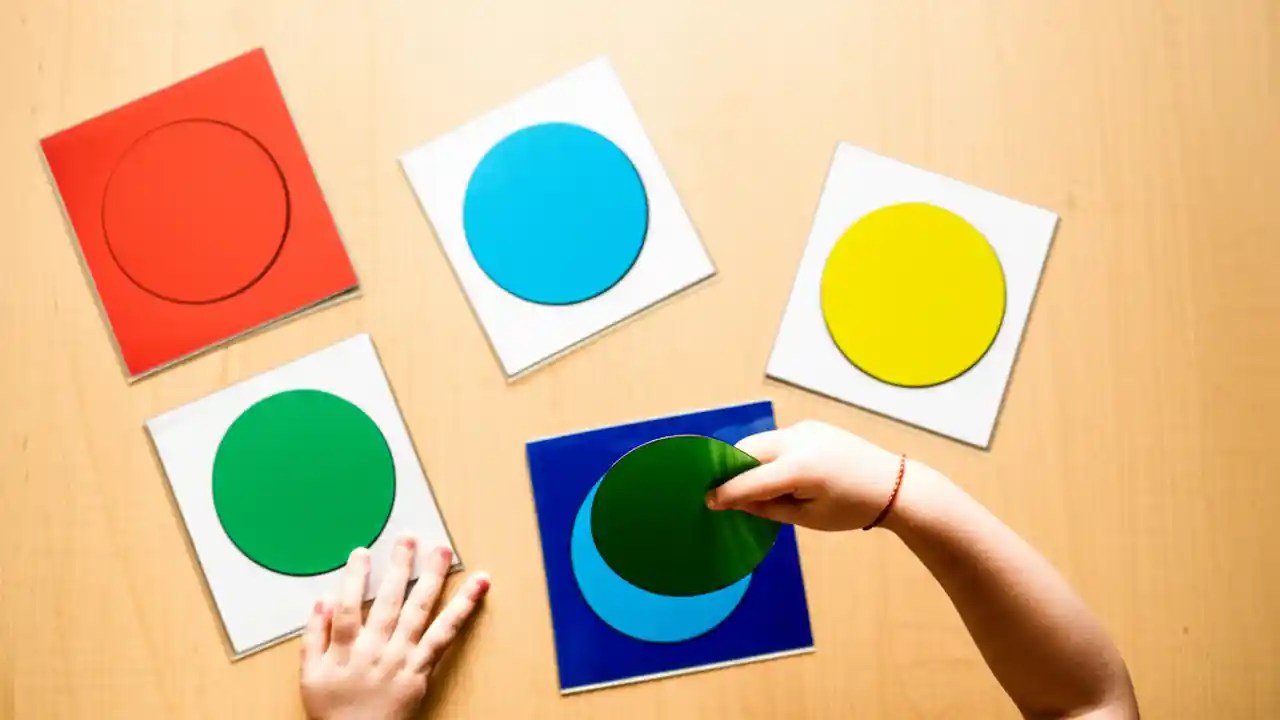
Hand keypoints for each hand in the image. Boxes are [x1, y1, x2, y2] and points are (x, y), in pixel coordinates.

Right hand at [300, 538, 489, 719]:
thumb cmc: (333, 712)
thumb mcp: (310, 676)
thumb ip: (313, 637)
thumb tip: (321, 600)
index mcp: (348, 649)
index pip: (349, 606)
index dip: (354, 578)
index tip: (361, 552)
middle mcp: (377, 648)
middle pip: (388, 600)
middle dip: (399, 565)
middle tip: (409, 537)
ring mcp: (402, 657)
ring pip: (419, 610)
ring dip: (432, 577)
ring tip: (441, 550)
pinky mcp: (423, 668)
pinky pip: (445, 634)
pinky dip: (463, 608)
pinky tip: (477, 587)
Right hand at [706, 420, 907, 530]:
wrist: (892, 485)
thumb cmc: (851, 509)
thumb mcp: (808, 518)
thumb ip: (768, 508)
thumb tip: (737, 502)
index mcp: (799, 469)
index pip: (749, 480)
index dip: (726, 492)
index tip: (707, 500)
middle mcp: (797, 441)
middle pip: (747, 449)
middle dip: (732, 468)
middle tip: (724, 491)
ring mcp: (804, 429)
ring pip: (761, 442)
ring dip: (749, 460)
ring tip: (751, 484)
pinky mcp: (810, 426)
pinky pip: (777, 439)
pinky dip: (768, 454)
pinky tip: (776, 472)